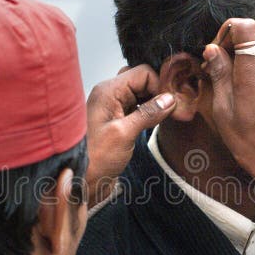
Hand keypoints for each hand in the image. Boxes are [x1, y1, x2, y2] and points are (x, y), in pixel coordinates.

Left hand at [85, 65, 175, 206]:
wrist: (81, 182)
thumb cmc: (94, 159)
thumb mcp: (124, 134)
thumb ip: (148, 114)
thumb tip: (170, 99)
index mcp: (108, 91)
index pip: (142, 73)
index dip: (160, 86)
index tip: (172, 104)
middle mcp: (109, 94)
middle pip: (143, 80)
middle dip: (160, 92)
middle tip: (173, 109)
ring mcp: (113, 107)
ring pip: (142, 93)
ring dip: (156, 102)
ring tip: (168, 116)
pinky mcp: (117, 120)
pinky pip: (138, 106)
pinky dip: (150, 111)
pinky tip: (157, 122)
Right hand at [202, 18, 254, 197]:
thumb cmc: (249, 139)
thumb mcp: (222, 108)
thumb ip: (218, 73)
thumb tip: (212, 50)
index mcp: (254, 69)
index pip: (245, 25)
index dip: (227, 31)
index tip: (217, 50)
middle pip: (252, 35)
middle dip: (232, 45)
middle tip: (218, 67)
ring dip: (243, 58)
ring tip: (230, 83)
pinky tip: (245, 91)